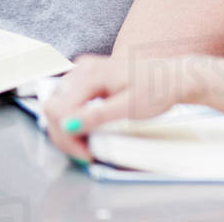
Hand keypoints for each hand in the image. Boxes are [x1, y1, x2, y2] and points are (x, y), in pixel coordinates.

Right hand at [43, 54, 192, 160]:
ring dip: (65, 128)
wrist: (170, 77)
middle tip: (85, 153)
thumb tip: (68, 125)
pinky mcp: (86, 77)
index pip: (58, 108)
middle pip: (52, 106)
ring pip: (57, 103)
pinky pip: (67, 100)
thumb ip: (97, 116)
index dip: (66, 136)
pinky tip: (85, 130)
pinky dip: (71, 119)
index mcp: (90, 73)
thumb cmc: (155, 89)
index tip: (85, 154)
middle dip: (63, 134)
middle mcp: (81, 69)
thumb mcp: (129, 107)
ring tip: (85, 144)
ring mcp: (82, 71)